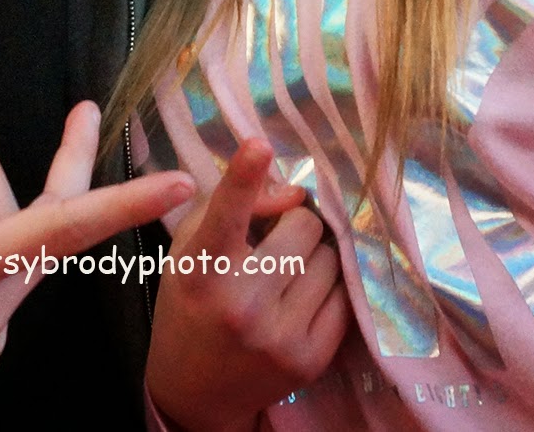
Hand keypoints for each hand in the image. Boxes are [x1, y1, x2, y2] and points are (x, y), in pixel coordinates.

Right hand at [146, 140, 349, 431]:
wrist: (195, 389)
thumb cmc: (190, 301)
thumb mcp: (190, 247)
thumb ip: (230, 205)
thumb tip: (292, 188)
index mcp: (202, 270)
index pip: (226, 215)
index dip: (243, 176)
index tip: (259, 144)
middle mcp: (241, 304)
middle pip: (302, 226)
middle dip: (294, 221)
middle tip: (276, 236)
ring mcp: (280, 336)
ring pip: (328, 258)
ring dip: (313, 254)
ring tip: (287, 270)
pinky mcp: (310, 360)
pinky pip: (343, 296)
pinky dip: (327, 287)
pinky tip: (301, 296)